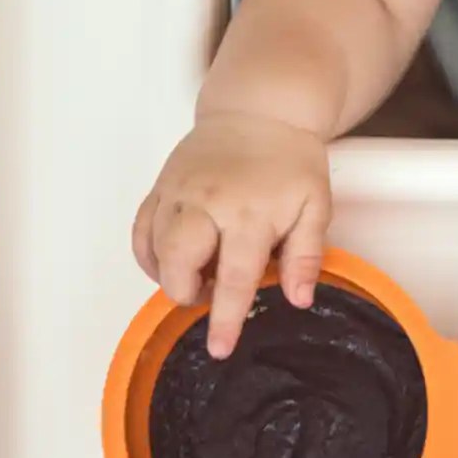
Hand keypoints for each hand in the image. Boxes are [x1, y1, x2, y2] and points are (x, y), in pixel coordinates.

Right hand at [132, 113, 331, 358]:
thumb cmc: (291, 162)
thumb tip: (299, 298)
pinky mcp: (161, 186)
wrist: (260, 110)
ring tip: (195, 277)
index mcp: (250, 213)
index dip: (226, 318)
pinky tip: (169, 264)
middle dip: (187, 292)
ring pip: (153, 246)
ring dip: (168, 275)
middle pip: (179, 261)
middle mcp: (207, 203)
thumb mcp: (316, 207)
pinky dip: (147, 254)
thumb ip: (306, 254)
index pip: (235, 277)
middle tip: (209, 295)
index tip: (220, 347)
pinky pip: (140, 228)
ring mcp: (178, 192)